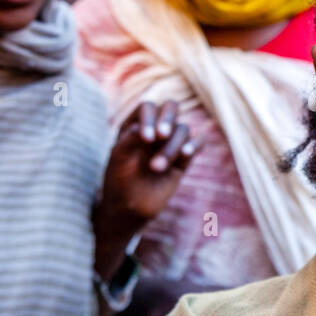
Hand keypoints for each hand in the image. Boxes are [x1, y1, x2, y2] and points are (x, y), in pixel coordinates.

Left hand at [92, 100, 202, 277]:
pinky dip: (195, 145)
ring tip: (156, 168)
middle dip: (167, 119)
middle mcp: (155, 129)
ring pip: (183, 129)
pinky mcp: (183, 158)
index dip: (149, 118)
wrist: (128, 208)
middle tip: (161, 136)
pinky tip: (186, 154)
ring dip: (172, 146)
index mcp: (135, 124)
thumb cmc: (118, 180)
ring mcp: (170, 143)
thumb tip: (151, 127)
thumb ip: (130, 138)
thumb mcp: (118, 158)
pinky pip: (198, 142)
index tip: (146, 139)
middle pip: (170, 108)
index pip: (148, 107)